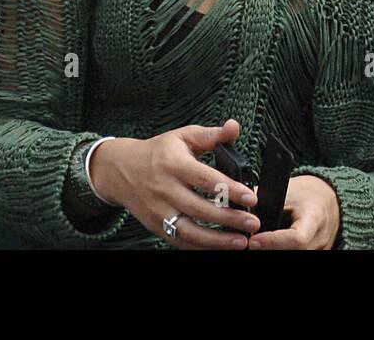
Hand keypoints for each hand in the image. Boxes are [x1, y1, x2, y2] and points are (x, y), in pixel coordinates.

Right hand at [92, 118, 259, 249]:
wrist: (120, 170)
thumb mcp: (183, 136)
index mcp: (174, 164)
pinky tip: (219, 247)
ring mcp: (158, 210)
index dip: (230, 189)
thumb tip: (234, 127)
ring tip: (240, 242)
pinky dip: (200, 247)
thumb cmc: (157, 152)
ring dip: (216, 240)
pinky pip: (179, 241)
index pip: (205, 179)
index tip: (250, 198)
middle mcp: (165, 189)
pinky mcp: (155, 226)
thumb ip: (211, 135)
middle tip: (253, 223)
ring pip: (189, 231)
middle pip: (200, 208)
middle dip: (229, 219)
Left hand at [248, 175, 340, 249]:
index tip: (252, 241)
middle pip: (291, 253)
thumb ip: (267, 204)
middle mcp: (320, 239)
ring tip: (256, 244)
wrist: (327, 200)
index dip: (273, 242)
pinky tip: (268, 246)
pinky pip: (294, 256)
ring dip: (272, 251)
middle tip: (248, 244)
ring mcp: (319, 250)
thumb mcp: (288, 192)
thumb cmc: (305, 194)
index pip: (296, 239)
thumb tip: (239, 213)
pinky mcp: (316, 254)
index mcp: (314, 217)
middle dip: (268, 250)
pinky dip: (278, 251)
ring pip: (292, 257)